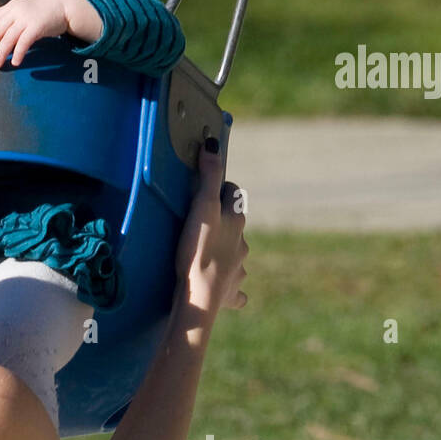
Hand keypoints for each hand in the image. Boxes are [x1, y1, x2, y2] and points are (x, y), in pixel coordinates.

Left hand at [0, 0, 68, 67]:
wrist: (65, 5)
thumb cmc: (43, 10)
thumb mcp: (25, 8)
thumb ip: (13, 17)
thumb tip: (0, 32)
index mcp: (12, 6)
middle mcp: (17, 11)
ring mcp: (26, 18)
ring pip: (8, 38)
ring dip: (1, 53)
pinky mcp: (37, 27)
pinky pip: (24, 43)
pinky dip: (18, 53)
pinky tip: (15, 62)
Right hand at [173, 138, 247, 318]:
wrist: (199, 296)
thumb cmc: (198, 249)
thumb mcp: (201, 206)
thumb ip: (208, 175)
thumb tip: (212, 143)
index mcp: (235, 221)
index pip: (234, 195)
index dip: (222, 189)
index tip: (208, 189)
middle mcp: (242, 243)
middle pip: (236, 224)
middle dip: (225, 221)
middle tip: (203, 222)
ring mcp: (238, 269)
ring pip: (238, 255)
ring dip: (228, 252)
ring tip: (209, 255)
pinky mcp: (231, 292)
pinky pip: (235, 291)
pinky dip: (231, 289)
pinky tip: (226, 292)